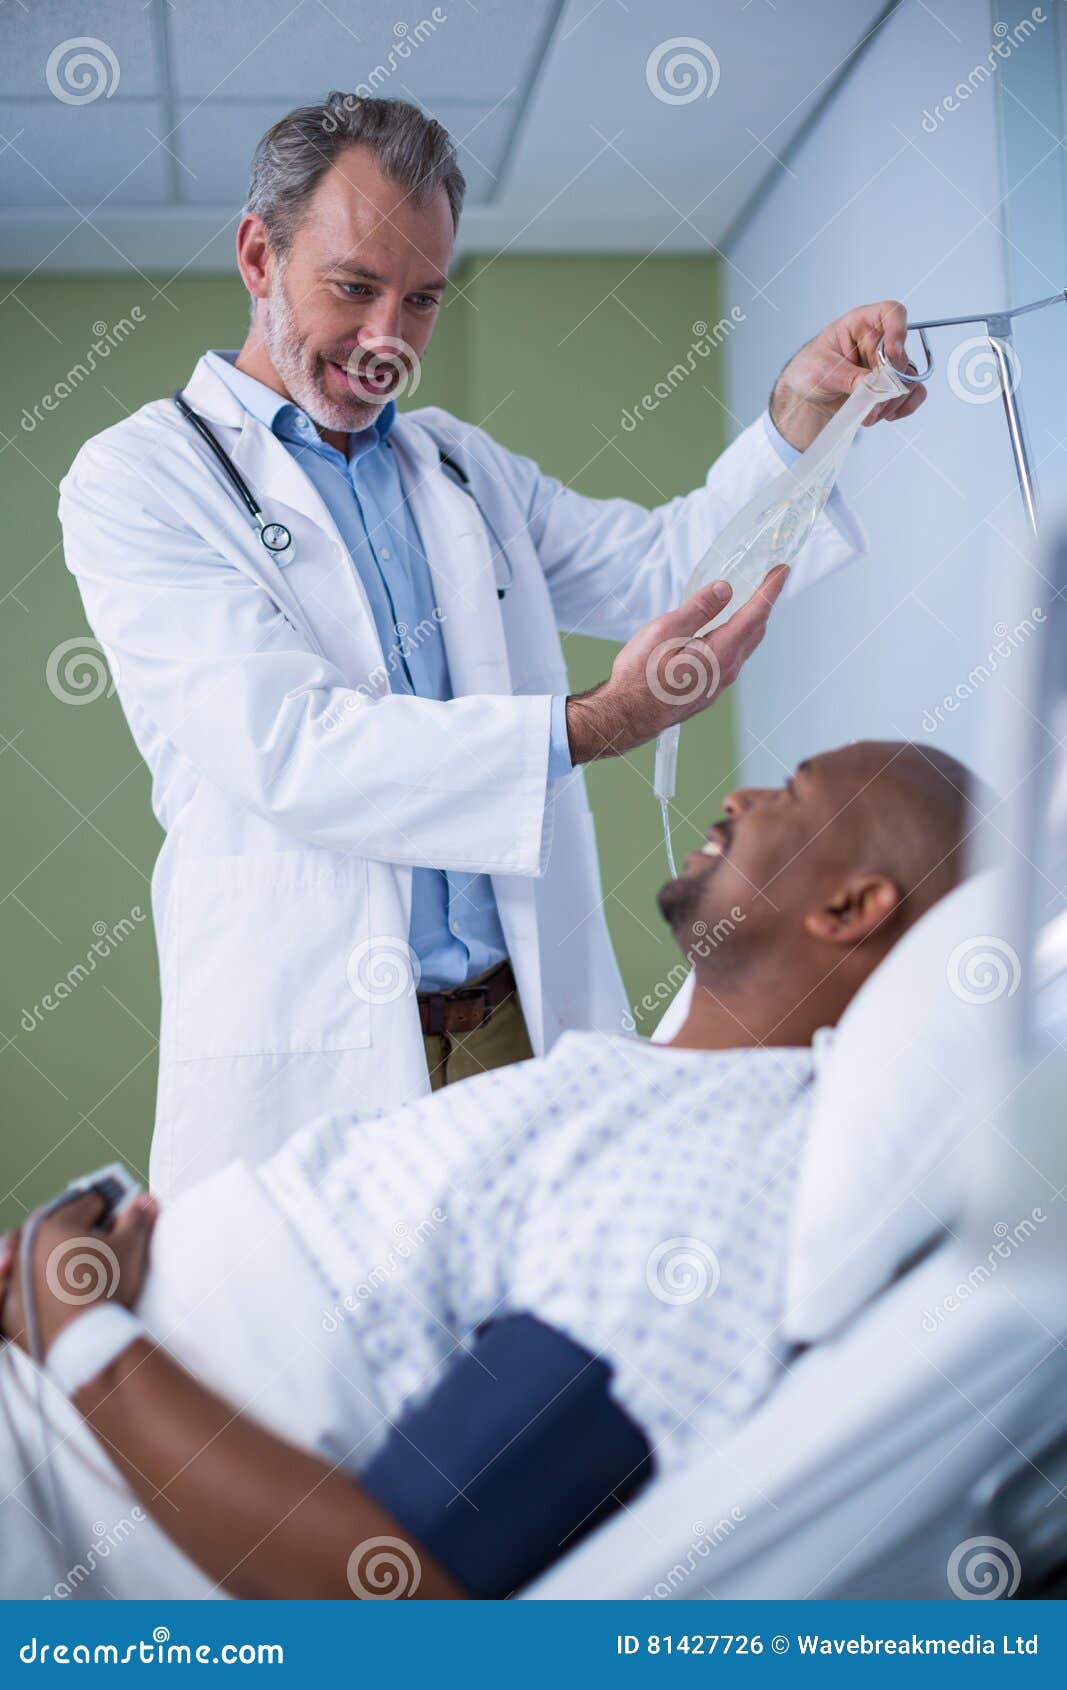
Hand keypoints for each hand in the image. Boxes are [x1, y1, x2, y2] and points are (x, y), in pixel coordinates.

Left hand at [0, 1191, 157, 1359]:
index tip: (114, 1213)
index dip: (106, 1208)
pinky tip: (19, 1274)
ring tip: (58, 1250)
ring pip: (24, 1247)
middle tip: (91, 1228)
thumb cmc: (106, 1289)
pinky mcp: (8, 1304)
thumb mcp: (129, 1249)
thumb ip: (136, 1219)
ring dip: (40, 1244)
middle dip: (70, 1221)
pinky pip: (7, 1284)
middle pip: (52, 1221)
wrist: (84, 1342)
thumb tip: (146, 1200)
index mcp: (57, 1223)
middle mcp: (29, 1242)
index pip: (87, 1204)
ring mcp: (15, 1274)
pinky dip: (11, 1277)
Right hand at [566, 566, 787, 762]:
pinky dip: (736, 637)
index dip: (770, 589)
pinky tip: (724, 629)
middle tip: (767, 580)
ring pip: (744, 645)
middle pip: (755, 630)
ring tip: (749, 600)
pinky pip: (731, 657)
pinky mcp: (708, 688)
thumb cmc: (640, 677)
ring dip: (750, 621)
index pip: (755, 614)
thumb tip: (724, 589)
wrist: (627, 716)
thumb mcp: (665, 631)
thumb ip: (698, 609)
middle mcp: (727, 670)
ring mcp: (719, 682)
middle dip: (764, 603)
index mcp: (720, 653)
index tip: (782, 570)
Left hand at [770, 300, 925, 449]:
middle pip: (901, 356)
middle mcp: (878, 342)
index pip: (890, 313)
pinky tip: (886, 414)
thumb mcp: (821, 370)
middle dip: (888, 383)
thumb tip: (875, 387)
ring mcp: (888, 364)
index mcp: (860, 325)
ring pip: (909, 378)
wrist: (807, 396)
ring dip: (892, 401)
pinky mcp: (891, 385)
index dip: (897, 329)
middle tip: (871, 401)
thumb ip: (850, 377)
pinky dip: (904, 406)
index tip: (893, 352)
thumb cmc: (809, 371)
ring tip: (869, 414)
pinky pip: (913, 393)